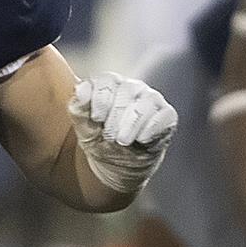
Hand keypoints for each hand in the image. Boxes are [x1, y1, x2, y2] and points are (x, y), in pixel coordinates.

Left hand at [68, 73, 176, 196]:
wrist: (117, 165)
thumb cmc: (99, 141)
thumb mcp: (83, 129)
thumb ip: (78, 109)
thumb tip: (80, 91)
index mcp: (109, 84)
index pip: (106, 81)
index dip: (101, 100)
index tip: (96, 119)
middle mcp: (131, 87)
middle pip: (126, 91)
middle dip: (115, 117)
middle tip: (109, 137)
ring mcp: (151, 99)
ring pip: (146, 102)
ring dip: (132, 124)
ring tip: (122, 141)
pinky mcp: (166, 115)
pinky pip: (164, 115)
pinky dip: (151, 128)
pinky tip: (141, 140)